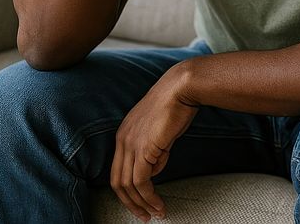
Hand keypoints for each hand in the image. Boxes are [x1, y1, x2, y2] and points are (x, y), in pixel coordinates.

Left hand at [111, 65, 197, 221]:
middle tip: (144, 216)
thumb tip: (156, 167)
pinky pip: (141, 181)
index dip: (127, 190)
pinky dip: (149, 196)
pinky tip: (158, 202)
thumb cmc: (176, 104)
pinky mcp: (144, 149)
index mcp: (124, 134)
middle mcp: (122, 140)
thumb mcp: (161, 130)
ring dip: (142, 203)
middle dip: (130, 203)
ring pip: (128, 185)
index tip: (140, 202)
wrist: (181, 88)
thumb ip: (156, 150)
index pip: (118, 170)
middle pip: (117, 182)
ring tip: (156, 213)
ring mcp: (131, 144)